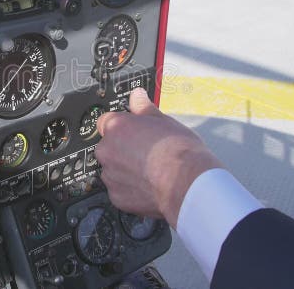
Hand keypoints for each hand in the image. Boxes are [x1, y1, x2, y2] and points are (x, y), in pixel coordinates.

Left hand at [95, 88, 222, 228]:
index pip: (106, 121)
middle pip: (109, 147)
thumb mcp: (163, 120)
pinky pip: (120, 190)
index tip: (132, 131)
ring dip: (126, 170)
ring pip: (114, 170)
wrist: (186, 182)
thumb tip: (137, 96)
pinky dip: (131, 189)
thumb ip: (144, 107)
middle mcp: (107, 151)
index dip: (122, 127)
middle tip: (146, 152)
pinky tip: (149, 185)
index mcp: (116, 127)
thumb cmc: (178, 150)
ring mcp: (110, 175)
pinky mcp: (117, 197)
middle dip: (123, 149)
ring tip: (150, 170)